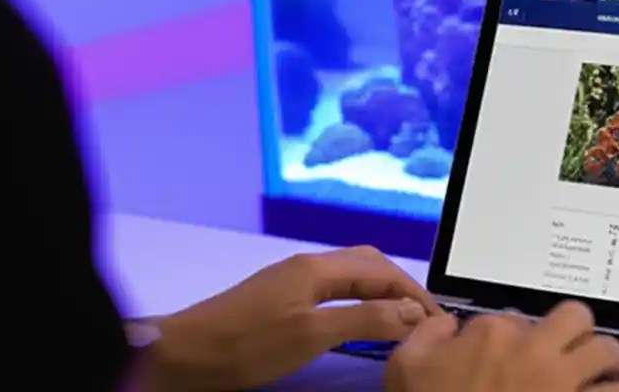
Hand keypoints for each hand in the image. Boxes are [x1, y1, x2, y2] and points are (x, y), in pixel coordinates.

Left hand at [143, 245, 442, 390]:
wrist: (182, 354)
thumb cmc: (246, 345)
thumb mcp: (311, 336)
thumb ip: (364, 319)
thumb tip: (410, 311)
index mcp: (317, 267)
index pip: (382, 270)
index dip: (413, 292)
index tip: (436, 319)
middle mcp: (307, 265)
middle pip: (368, 264)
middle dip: (400, 286)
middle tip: (421, 319)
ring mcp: (290, 279)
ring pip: (350, 275)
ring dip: (379, 293)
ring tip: (398, 321)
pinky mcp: (279, 296)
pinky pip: (333, 288)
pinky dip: (358, 300)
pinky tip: (358, 320)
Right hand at [384, 300, 618, 391]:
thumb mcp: (405, 366)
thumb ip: (430, 335)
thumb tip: (450, 326)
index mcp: (493, 333)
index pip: (516, 316)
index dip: (514, 333)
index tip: (509, 352)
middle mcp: (536, 350)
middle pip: (576, 317)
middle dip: (576, 328)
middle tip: (574, 346)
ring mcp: (564, 383)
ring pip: (608, 352)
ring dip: (609, 359)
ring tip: (610, 369)